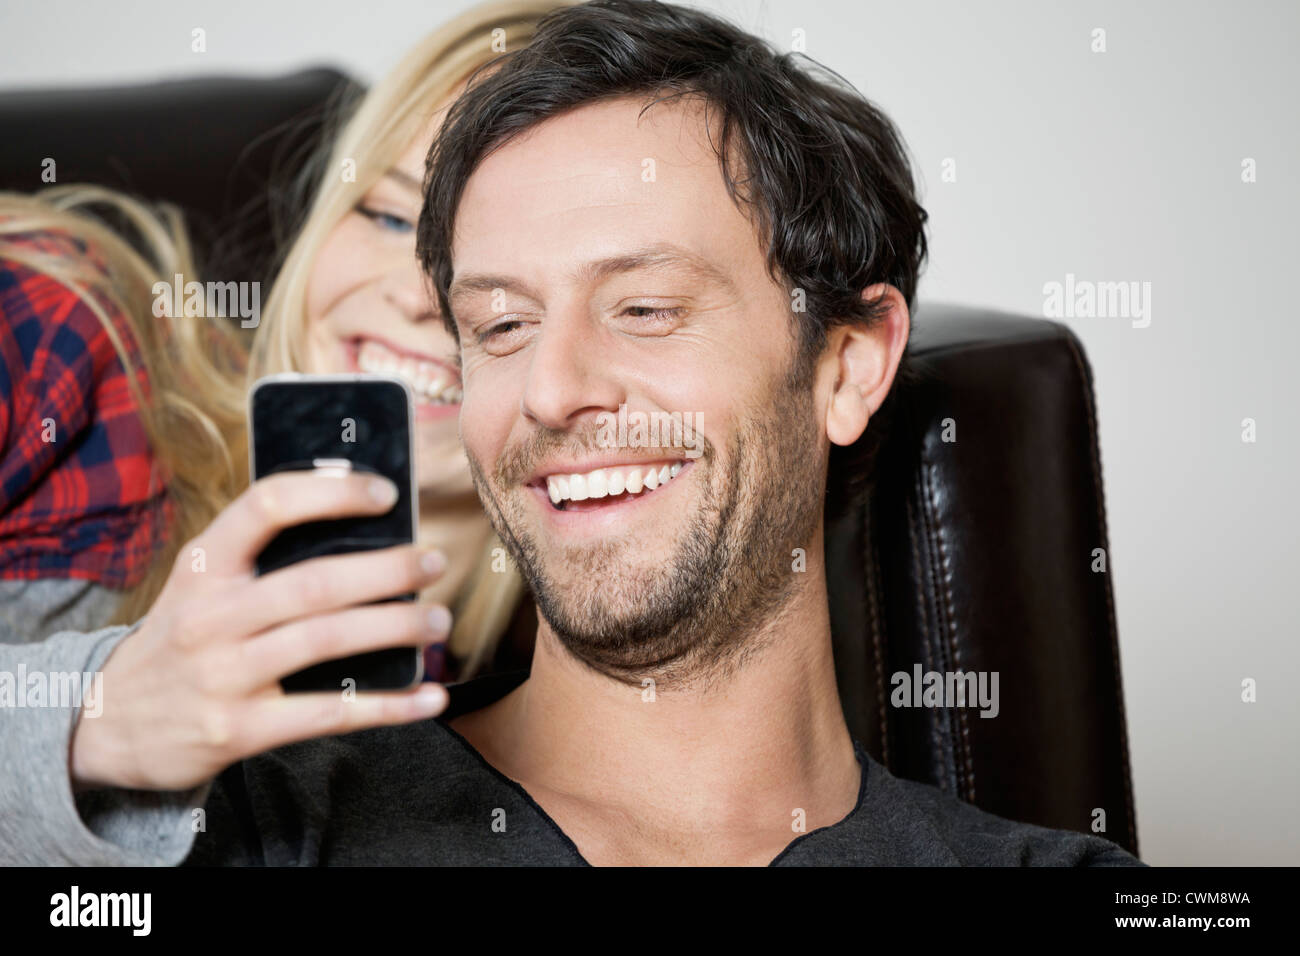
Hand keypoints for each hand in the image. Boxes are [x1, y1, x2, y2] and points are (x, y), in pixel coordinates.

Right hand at [70, 471, 451, 791]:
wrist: (107, 725)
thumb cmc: (180, 641)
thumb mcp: (200, 587)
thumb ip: (260, 560)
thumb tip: (364, 532)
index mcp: (204, 566)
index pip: (267, 506)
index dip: (332, 493)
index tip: (385, 492)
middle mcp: (210, 616)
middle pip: (316, 582)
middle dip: (388, 569)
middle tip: (433, 563)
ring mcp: (223, 675)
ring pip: (329, 641)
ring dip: (397, 628)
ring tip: (437, 622)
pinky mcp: (240, 730)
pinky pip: (330, 713)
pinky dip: (389, 706)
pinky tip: (429, 697)